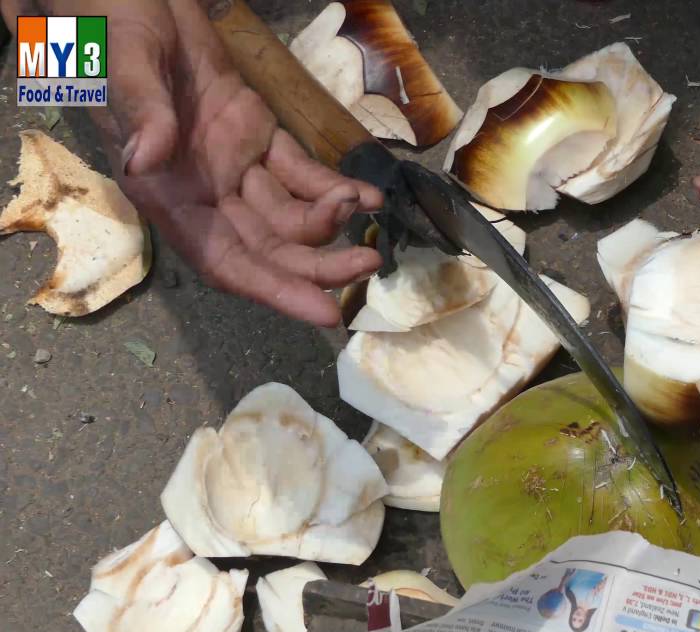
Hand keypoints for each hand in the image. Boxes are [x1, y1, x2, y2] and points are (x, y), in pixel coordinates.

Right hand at [78, 0, 381, 325]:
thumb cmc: (108, 27)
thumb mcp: (121, 64)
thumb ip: (139, 112)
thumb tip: (147, 160)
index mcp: (165, 191)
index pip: (224, 259)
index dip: (273, 289)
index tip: (322, 311)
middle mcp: (201, 190)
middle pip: (267, 249)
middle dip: (317, 265)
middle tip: (367, 265)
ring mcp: (231, 164)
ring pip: (289, 216)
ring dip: (330, 224)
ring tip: (366, 214)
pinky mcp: (254, 135)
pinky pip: (299, 173)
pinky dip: (334, 186)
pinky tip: (367, 194)